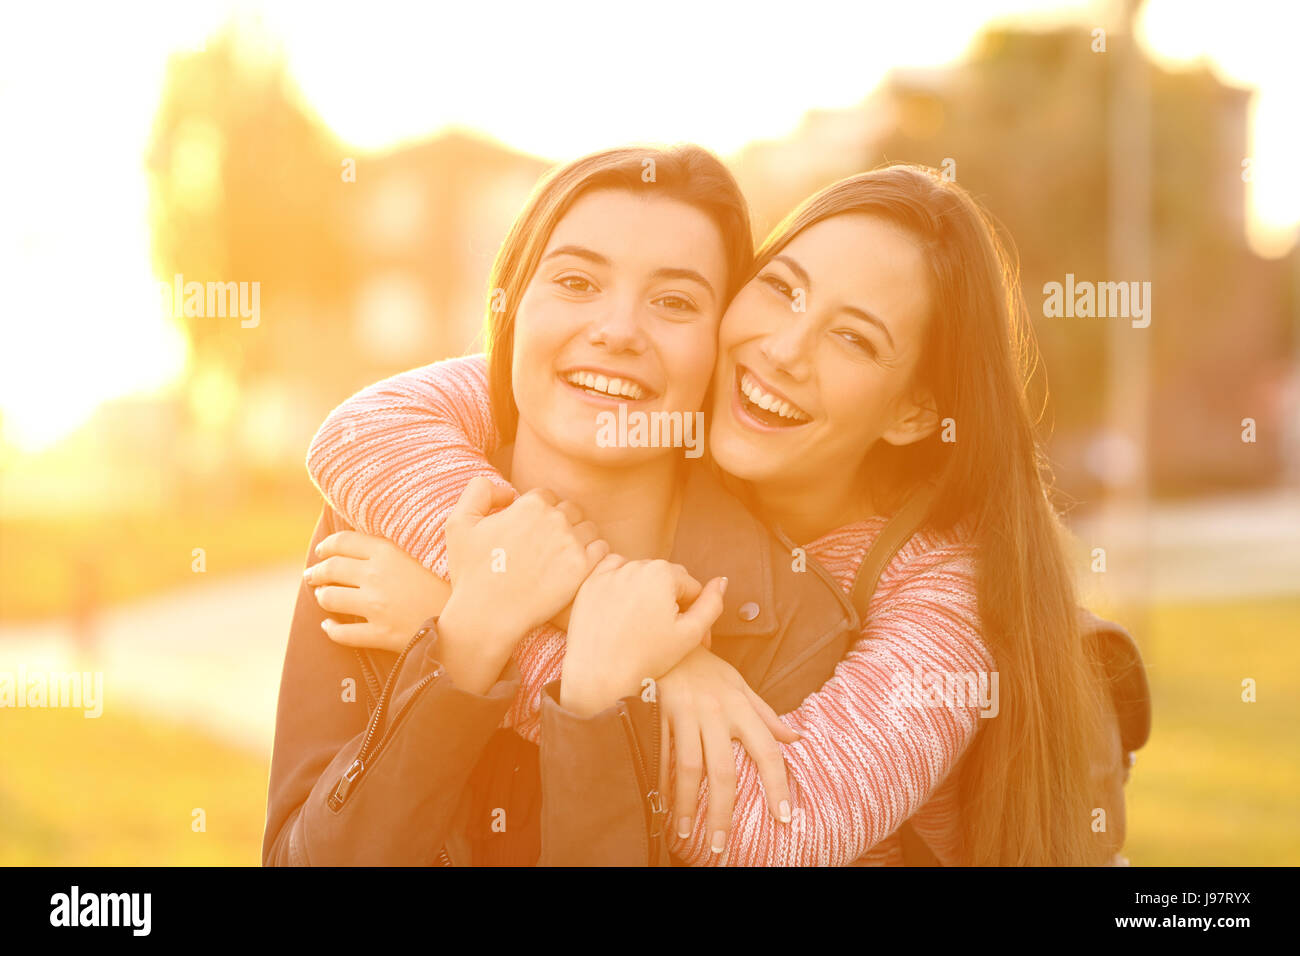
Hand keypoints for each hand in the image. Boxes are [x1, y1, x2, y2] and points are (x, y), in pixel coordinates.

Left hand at [306, 531, 450, 652]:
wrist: (472, 617)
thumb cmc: (452, 581)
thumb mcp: (426, 552)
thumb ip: (398, 546)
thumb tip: (376, 541)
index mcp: (387, 551)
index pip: (343, 542)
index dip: (328, 546)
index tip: (322, 551)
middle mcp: (376, 576)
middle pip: (331, 568)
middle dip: (317, 571)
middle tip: (312, 574)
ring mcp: (376, 607)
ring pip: (331, 599)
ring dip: (322, 596)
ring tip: (323, 596)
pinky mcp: (380, 634)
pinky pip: (343, 634)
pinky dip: (331, 630)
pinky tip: (328, 627)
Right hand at [439, 478, 608, 653]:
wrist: (487, 615)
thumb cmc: (471, 572)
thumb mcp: (458, 523)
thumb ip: (480, 491)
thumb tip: (509, 491)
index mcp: (530, 504)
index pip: (546, 496)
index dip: (537, 513)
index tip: (530, 532)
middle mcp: (555, 519)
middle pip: (570, 510)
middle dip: (560, 522)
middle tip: (547, 546)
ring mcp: (572, 544)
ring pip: (588, 528)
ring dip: (579, 537)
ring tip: (562, 557)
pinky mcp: (583, 568)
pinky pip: (601, 549)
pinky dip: (594, 555)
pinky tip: (578, 567)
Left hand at [561, 555, 726, 716]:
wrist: (599, 676)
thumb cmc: (647, 658)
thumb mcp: (691, 634)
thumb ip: (712, 604)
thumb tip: (721, 581)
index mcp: (663, 572)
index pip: (692, 587)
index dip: (697, 614)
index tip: (696, 639)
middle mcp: (635, 564)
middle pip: (666, 579)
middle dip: (672, 602)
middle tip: (671, 634)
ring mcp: (609, 572)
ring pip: (641, 575)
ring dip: (648, 593)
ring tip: (646, 624)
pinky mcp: (589, 583)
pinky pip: (613, 574)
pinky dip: (621, 584)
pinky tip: (624, 608)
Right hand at [656, 646, 799, 856]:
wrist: (668, 639)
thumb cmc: (707, 667)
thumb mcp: (740, 684)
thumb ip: (765, 715)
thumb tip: (795, 738)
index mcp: (739, 706)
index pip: (766, 750)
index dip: (777, 784)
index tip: (784, 816)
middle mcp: (714, 712)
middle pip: (721, 771)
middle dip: (722, 812)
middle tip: (720, 845)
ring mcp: (684, 714)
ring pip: (687, 768)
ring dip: (686, 805)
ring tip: (686, 833)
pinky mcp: (658, 715)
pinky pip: (660, 756)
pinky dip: (661, 783)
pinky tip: (663, 806)